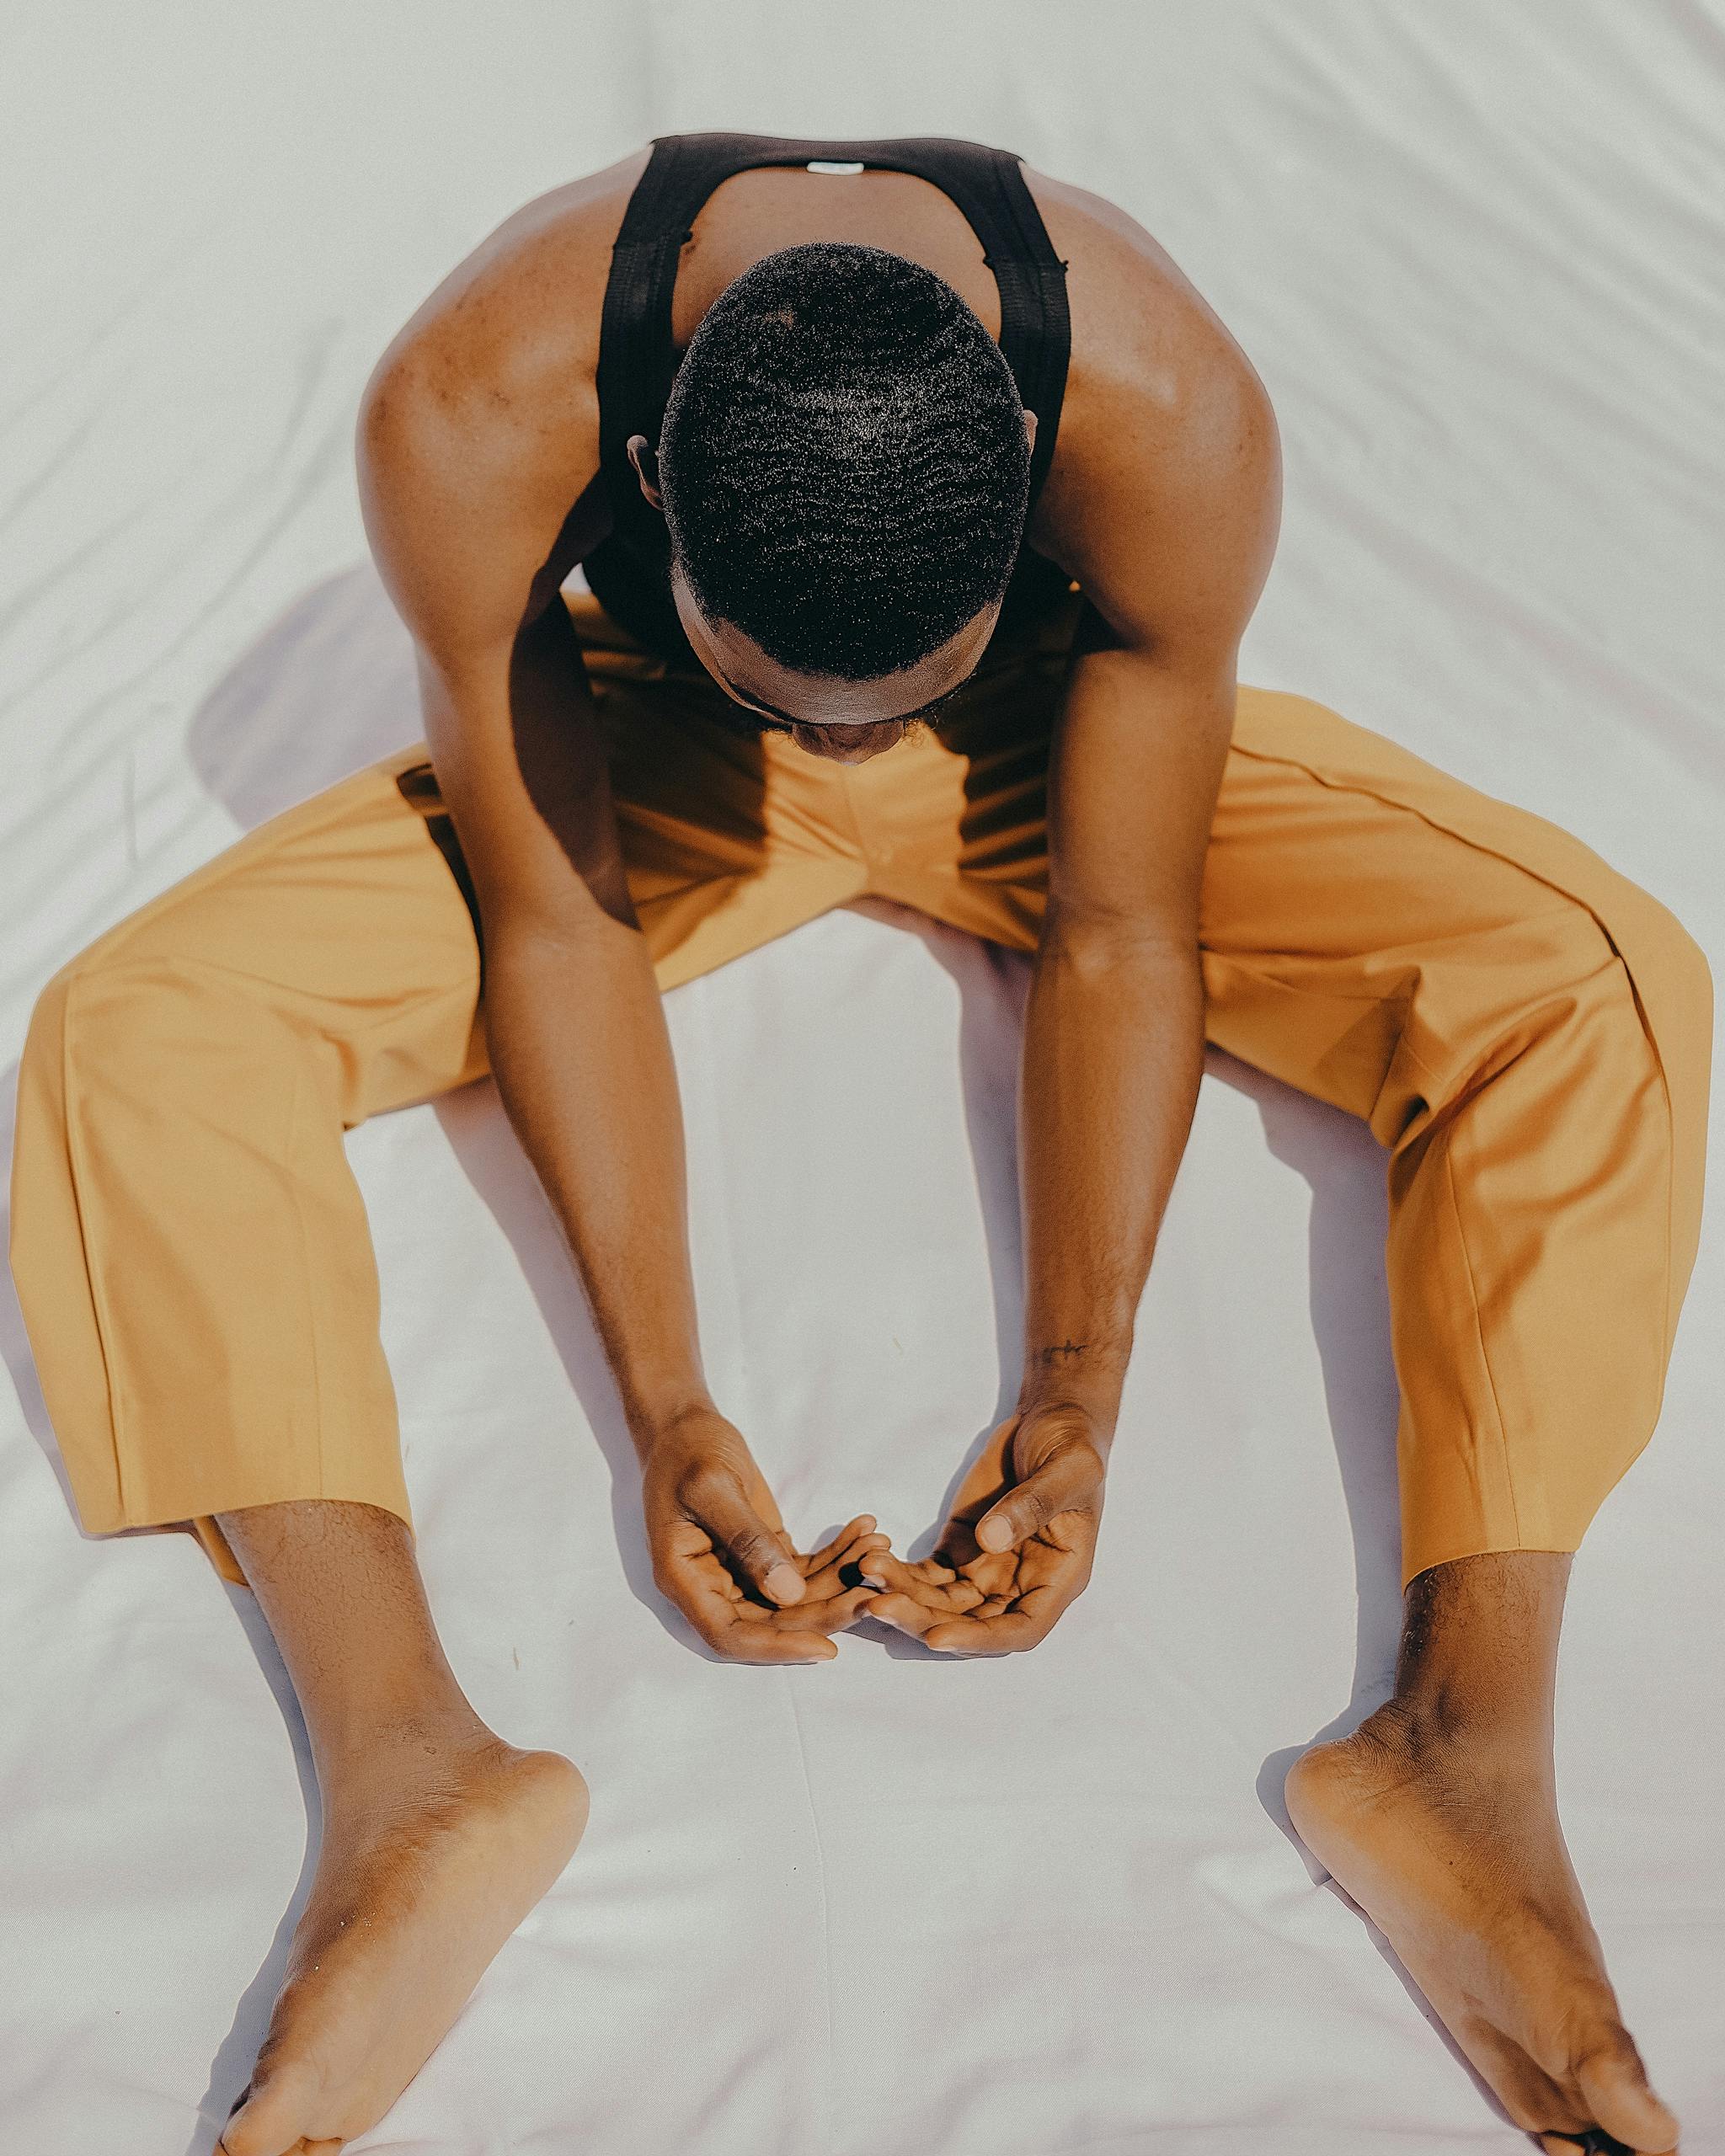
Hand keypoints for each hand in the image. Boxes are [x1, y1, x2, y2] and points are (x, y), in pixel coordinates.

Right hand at [641, 1405, 889, 1662]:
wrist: (685, 1426)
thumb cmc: (688, 1452)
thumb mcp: (713, 1488)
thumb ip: (747, 1539)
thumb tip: (789, 1594)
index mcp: (685, 1580)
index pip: (731, 1636)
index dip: (777, 1648)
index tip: (826, 1648)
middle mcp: (714, 1587)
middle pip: (773, 1622)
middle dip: (826, 1611)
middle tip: (875, 1593)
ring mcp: (741, 1573)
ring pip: (796, 1598)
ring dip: (840, 1579)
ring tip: (879, 1547)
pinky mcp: (764, 1555)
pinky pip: (804, 1569)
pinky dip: (836, 1556)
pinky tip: (865, 1532)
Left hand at [864, 1405, 1107, 1654]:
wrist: (1050, 1421)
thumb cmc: (1072, 1447)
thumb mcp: (1066, 1471)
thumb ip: (1033, 1505)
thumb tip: (990, 1541)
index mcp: (1058, 1578)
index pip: (1021, 1629)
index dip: (980, 1639)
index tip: (937, 1636)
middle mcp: (1020, 1585)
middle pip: (971, 1623)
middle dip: (924, 1620)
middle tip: (880, 1605)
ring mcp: (987, 1570)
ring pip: (941, 1603)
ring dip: (903, 1596)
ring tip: (865, 1572)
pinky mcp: (959, 1549)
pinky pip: (925, 1574)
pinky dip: (898, 1573)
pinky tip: (870, 1560)